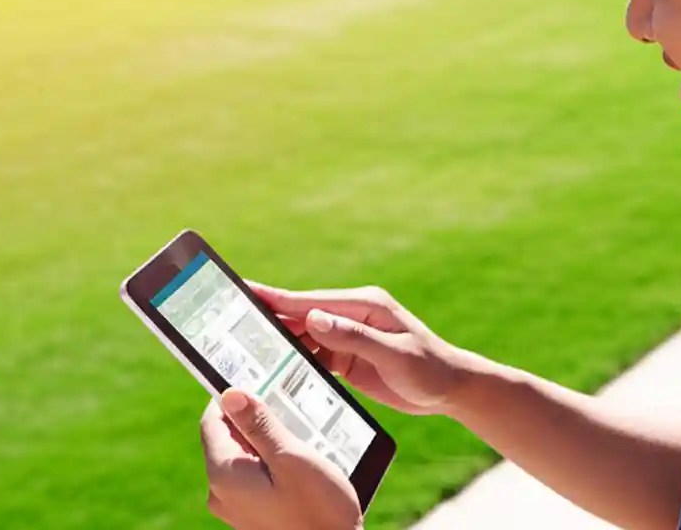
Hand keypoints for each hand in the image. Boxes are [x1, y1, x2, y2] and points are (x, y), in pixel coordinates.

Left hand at [201, 389, 361, 529]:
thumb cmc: (319, 511)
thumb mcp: (291, 458)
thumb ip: (259, 425)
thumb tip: (230, 394)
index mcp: (224, 474)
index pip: (212, 422)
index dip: (234, 399)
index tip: (261, 384)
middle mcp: (221, 493)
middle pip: (229, 440)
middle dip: (256, 422)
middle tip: (290, 413)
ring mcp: (235, 508)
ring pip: (244, 459)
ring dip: (268, 444)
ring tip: (301, 440)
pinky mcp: (252, 517)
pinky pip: (255, 479)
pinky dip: (273, 465)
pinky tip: (300, 466)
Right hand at [247, 283, 475, 415]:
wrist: (451, 390)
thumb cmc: (429, 369)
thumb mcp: (395, 355)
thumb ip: (354, 337)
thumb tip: (315, 318)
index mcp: (363, 305)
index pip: (310, 301)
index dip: (275, 298)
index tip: (244, 291)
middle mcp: (351, 316)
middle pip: (301, 317)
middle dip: (268, 321)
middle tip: (229, 326)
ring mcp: (348, 337)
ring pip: (304, 338)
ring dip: (279, 345)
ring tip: (243, 351)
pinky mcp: (347, 358)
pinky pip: (314, 357)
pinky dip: (295, 363)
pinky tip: (275, 371)